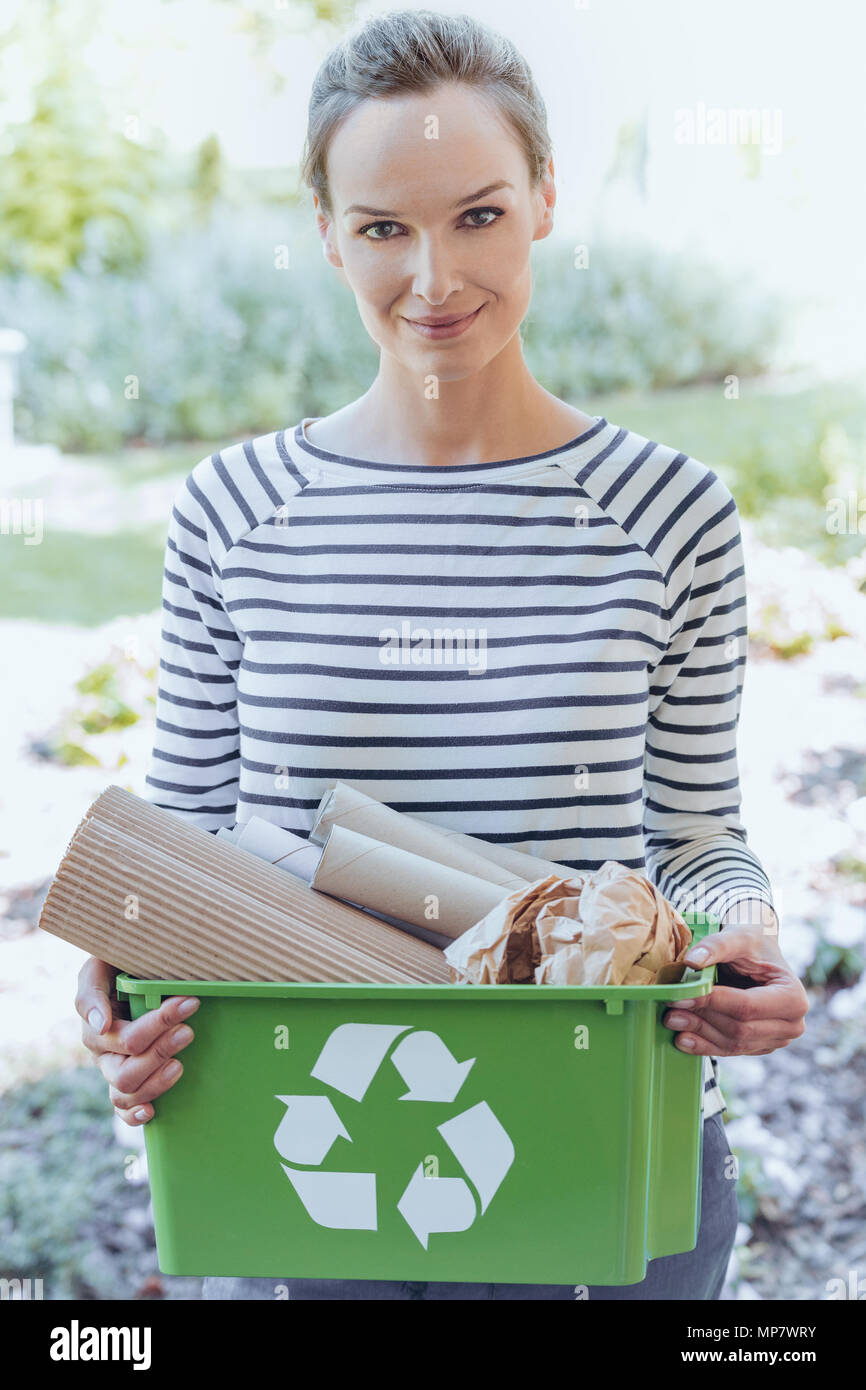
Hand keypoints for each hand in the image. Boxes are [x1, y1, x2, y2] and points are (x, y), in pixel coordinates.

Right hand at [75, 956, 199, 1125]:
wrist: (128, 971)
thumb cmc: (117, 966)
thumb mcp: (100, 967)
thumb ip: (92, 992)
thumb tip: (101, 1022)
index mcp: (96, 1026)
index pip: (126, 1037)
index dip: (159, 1023)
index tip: (190, 1002)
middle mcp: (103, 1054)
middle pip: (126, 1071)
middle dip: (160, 1051)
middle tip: (188, 1031)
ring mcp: (114, 1071)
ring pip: (126, 1093)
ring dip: (155, 1083)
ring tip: (180, 1065)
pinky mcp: (127, 1085)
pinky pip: (123, 1111)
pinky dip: (134, 1116)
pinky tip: (152, 1111)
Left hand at [662, 924, 808, 1056]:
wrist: (758, 954)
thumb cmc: (752, 943)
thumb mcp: (737, 936)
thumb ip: (716, 945)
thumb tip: (692, 961)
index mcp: (793, 997)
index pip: (747, 1007)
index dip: (712, 1003)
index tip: (681, 996)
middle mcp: (792, 1024)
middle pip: (740, 1029)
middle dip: (702, 1020)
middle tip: (670, 1010)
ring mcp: (776, 1039)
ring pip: (733, 1044)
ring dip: (700, 1034)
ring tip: (671, 1021)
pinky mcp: (759, 1046)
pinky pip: (730, 1050)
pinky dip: (705, 1045)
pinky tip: (682, 1038)